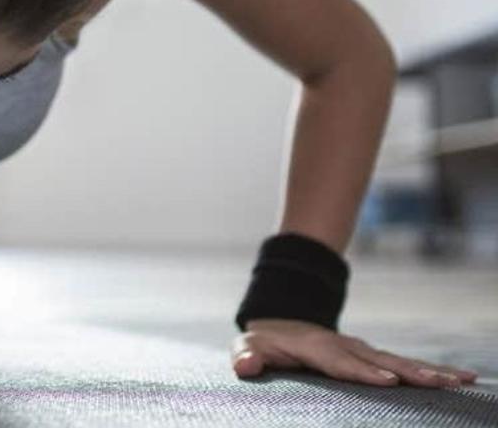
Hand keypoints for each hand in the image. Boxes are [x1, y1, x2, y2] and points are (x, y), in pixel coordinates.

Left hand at [233, 318, 478, 387]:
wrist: (280, 324)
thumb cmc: (263, 343)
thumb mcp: (248, 346)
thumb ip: (245, 355)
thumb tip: (244, 365)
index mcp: (316, 347)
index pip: (340, 362)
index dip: (361, 371)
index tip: (388, 380)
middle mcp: (344, 346)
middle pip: (379, 360)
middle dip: (408, 371)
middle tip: (438, 382)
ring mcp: (361, 350)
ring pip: (399, 361)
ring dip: (429, 371)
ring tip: (460, 380)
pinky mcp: (373, 357)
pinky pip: (405, 364)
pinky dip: (433, 371)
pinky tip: (461, 379)